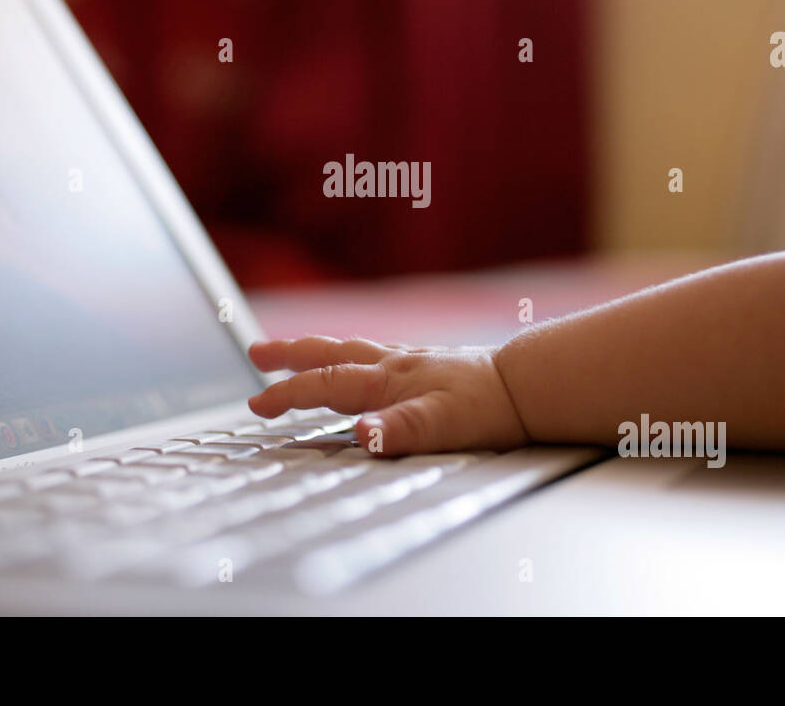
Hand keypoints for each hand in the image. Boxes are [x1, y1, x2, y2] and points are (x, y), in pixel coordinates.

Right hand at [247, 336, 530, 455]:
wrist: (528, 387)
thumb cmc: (488, 408)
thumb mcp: (442, 427)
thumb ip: (399, 431)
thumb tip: (361, 434)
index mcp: (388, 381)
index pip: (325, 384)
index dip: (287, 394)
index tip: (257, 403)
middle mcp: (394, 365)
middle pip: (330, 354)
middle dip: (290, 355)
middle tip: (256, 353)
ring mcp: (410, 362)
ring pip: (352, 350)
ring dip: (318, 350)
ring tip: (295, 350)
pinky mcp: (428, 365)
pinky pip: (376, 354)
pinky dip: (354, 355)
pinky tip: (361, 361)